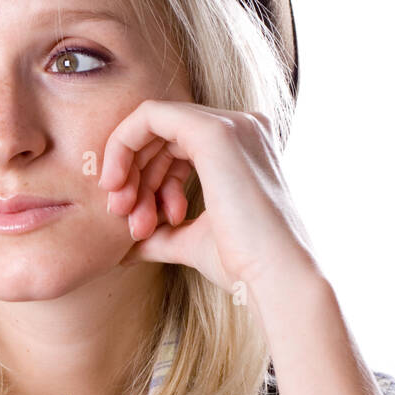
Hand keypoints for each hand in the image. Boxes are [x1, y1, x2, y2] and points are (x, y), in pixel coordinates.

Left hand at [98, 100, 317, 295]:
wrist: (275, 278)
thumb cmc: (242, 265)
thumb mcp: (191, 241)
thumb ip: (159, 234)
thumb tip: (123, 247)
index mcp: (242, 147)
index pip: (177, 146)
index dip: (146, 178)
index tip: (132, 218)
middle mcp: (241, 126)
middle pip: (163, 134)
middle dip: (134, 175)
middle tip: (121, 216)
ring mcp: (231, 124)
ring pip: (152, 124)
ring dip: (128, 170)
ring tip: (129, 219)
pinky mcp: (214, 132)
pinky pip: (149, 116)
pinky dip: (123, 146)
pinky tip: (119, 186)